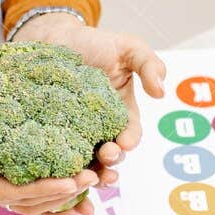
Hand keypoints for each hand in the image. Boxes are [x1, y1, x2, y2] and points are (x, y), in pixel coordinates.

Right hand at [0, 97, 99, 214]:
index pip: (17, 194)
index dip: (47, 190)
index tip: (76, 181)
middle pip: (32, 194)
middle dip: (65, 190)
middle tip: (98, 178)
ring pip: (32, 183)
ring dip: (61, 183)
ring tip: (94, 177)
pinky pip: (24, 163)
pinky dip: (45, 163)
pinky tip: (68, 156)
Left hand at [18, 16, 166, 178]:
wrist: (55, 38)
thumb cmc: (94, 43)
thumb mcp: (128, 48)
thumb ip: (149, 65)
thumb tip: (161, 92)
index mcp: (122, 113)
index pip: (131, 134)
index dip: (130, 140)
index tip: (125, 142)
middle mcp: (101, 129)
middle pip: (111, 154)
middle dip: (112, 160)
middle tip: (107, 155)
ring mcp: (77, 135)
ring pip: (87, 163)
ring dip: (92, 172)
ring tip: (88, 175)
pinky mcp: (54, 136)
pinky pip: (60, 157)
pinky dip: (63, 170)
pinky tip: (61, 173)